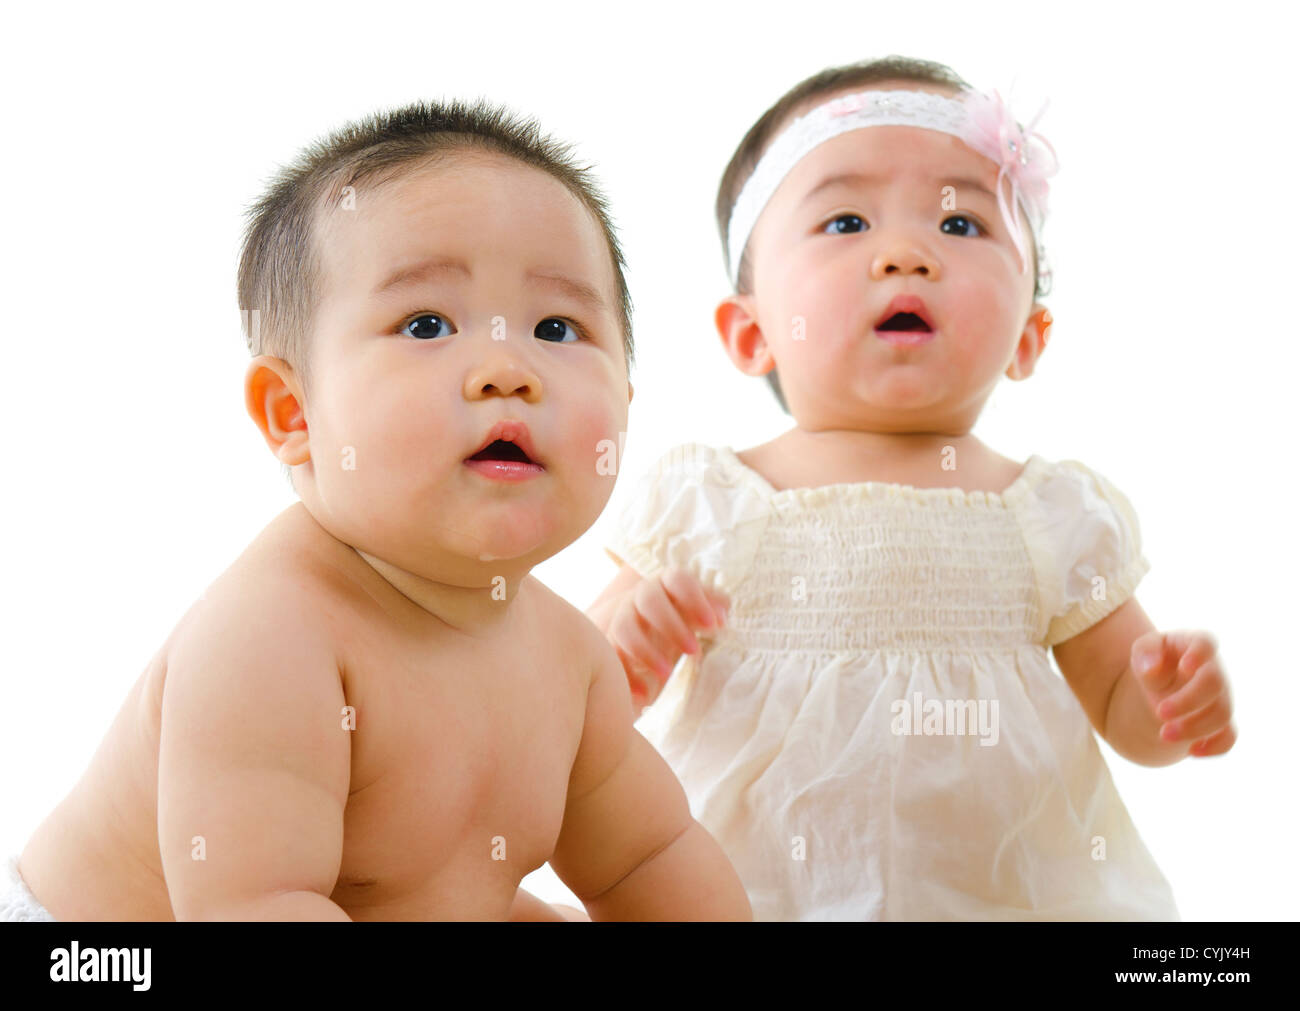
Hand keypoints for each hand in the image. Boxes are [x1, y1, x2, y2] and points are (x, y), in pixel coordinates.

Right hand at [607, 567, 728, 709]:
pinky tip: (643, 696)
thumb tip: (721, 616)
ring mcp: (623, 618)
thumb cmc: (683, 616)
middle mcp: (642, 597)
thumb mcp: (701, 610)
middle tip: (693, 650)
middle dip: (671, 625)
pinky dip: (626, 677)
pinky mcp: (611, 645)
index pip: (678, 579)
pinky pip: (612, 658)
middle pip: (650, 600)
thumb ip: (716, 607)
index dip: (695, 599)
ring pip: (625, 627)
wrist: (649, 630)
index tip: (712, 625)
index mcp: (668, 584)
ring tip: (666, 674)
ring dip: (645, 651)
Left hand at [1131, 630, 1235, 756]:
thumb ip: (1145, 654)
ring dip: (1194, 727)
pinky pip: (1229, 736)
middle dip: (1187, 702)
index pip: (1205, 642)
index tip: (1186, 666)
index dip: (1200, 653)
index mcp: (1194, 645)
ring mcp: (1222, 696)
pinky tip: (1192, 752)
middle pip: (1214, 684)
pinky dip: (1215, 746)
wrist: (1162, 684)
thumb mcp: (1143, 652)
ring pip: (1222, 713)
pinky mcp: (1222, 721)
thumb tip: (1152, 667)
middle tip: (1159, 712)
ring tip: (1163, 734)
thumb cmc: (1154, 660)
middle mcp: (1214, 669)